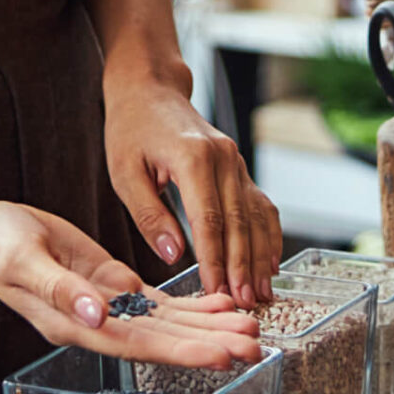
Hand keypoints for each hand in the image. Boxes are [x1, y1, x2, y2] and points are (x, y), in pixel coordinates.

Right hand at [0, 201, 262, 367]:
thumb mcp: (23, 261)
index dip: (182, 352)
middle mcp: (98, 324)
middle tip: (255, 347)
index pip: (139, 346)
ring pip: (168, 323)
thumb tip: (96, 314)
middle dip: (209, 344)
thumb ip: (60, 290)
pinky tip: (221, 306)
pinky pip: (159, 303)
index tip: (221, 355)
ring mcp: (108, 307)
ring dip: (208, 327)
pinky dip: (192, 306)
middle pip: (163, 341)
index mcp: (76, 324)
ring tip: (250, 329)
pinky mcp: (113, 286)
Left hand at [104, 80, 282, 307]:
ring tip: (260, 292)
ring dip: (260, 256)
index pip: (209, 220)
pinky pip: (260, 204)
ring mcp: (237, 161)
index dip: (215, 260)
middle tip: (245, 302)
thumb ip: (150, 215)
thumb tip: (174, 254)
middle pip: (239, 222)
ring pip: (256, 215)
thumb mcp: (125, 173)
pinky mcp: (239, 167)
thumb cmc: (131, 130)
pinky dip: (267, 235)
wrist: (150, 91)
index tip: (215, 291)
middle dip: (242, 266)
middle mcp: (224, 157)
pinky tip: (269, 263)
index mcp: (193, 157)